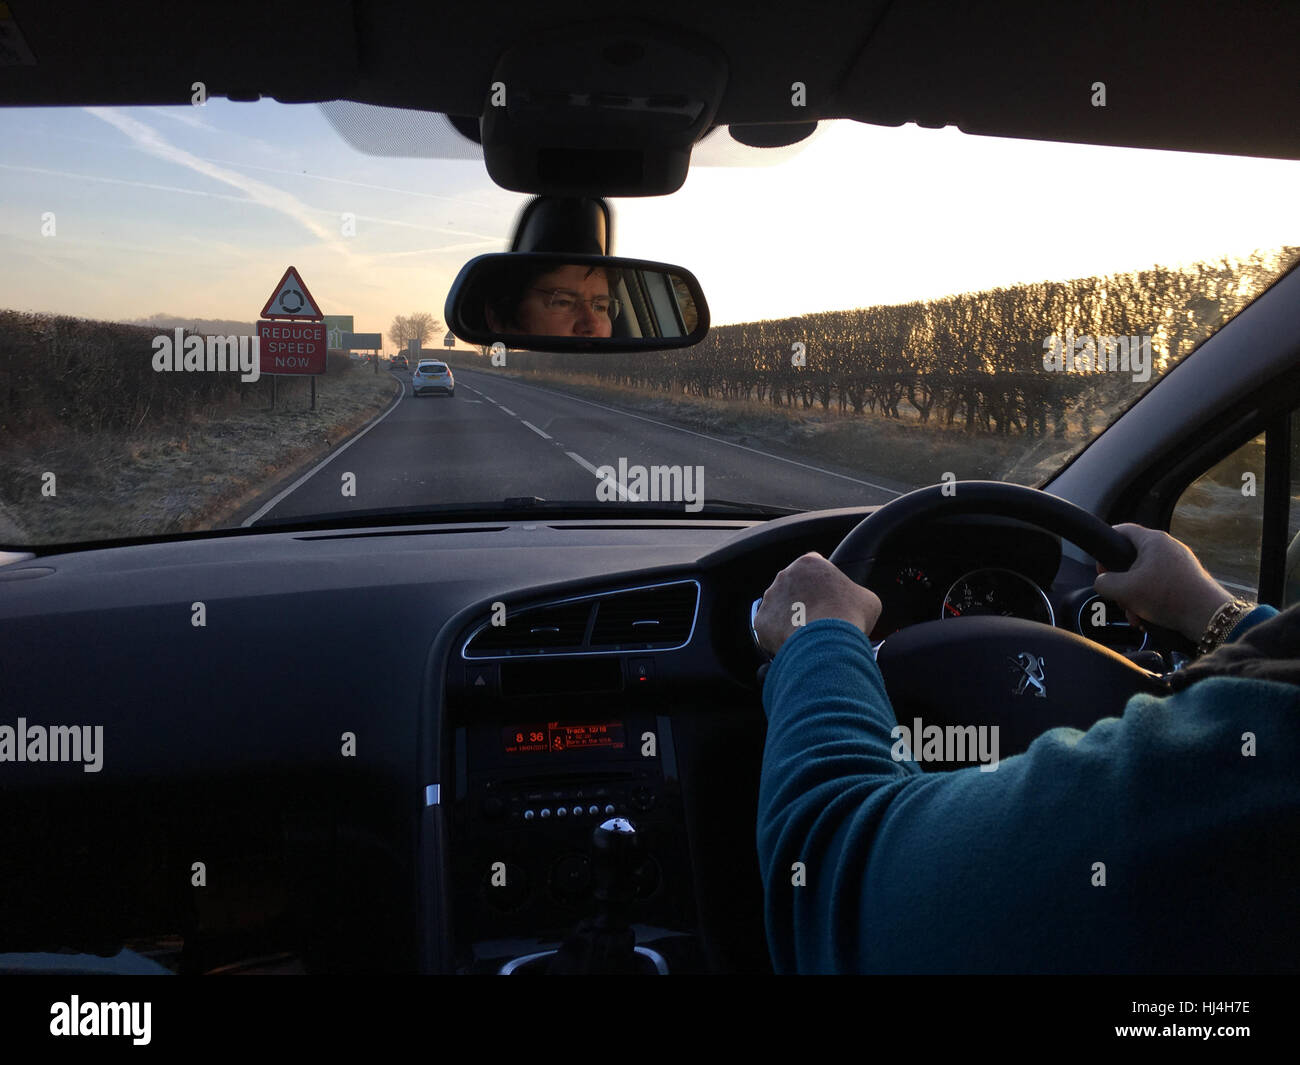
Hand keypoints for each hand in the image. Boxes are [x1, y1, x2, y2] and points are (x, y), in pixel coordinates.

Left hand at [755, 552, 881, 656]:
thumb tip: (854, 602)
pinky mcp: (761, 621)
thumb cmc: (849, 617)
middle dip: (803, 602)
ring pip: (780, 608)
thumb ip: (855, 593)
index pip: (814, 568)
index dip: (822, 585)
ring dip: (791, 618)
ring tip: (808, 635)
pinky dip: (780, 637)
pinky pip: (770, 629)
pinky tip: (796, 645)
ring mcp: (770, 598)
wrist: (827, 642)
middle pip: (794, 588)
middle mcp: (784, 575)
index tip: (829, 599)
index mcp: (809, 563)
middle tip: (819, 620)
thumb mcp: (867, 599)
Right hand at [1093, 524, 1234, 642]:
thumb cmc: (1167, 597)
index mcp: (1153, 540)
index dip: (1105, 546)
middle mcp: (1168, 546)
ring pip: (1145, 575)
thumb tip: (1102, 582)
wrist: (1208, 616)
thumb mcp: (1123, 590)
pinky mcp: (1187, 578)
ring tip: (1135, 614)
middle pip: (1132, 558)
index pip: (1121, 530)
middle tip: (1119, 597)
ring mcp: (1179, 562)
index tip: (1101, 568)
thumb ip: (1103, 582)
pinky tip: (1148, 616)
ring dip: (1135, 595)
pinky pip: (1160, 584)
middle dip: (1121, 582)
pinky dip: (1150, 599)